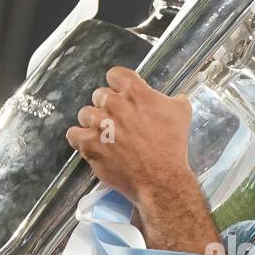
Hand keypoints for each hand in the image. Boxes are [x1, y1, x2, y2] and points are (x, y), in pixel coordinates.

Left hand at [65, 66, 195, 209]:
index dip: (118, 85)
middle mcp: (114, 105)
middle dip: (108, 107)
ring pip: (85, 114)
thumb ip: (172, 99)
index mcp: (135, 92)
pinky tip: (91, 143)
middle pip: (99, 95)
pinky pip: (73, 134)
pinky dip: (80, 138)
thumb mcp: (181, 113)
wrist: (161, 179)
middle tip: (119, 121)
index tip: (121, 93)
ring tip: (105, 134)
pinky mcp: (89, 145)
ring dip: (94, 122)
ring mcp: (99, 125)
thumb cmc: (172, 147)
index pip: (115, 75)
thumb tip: (172, 98)